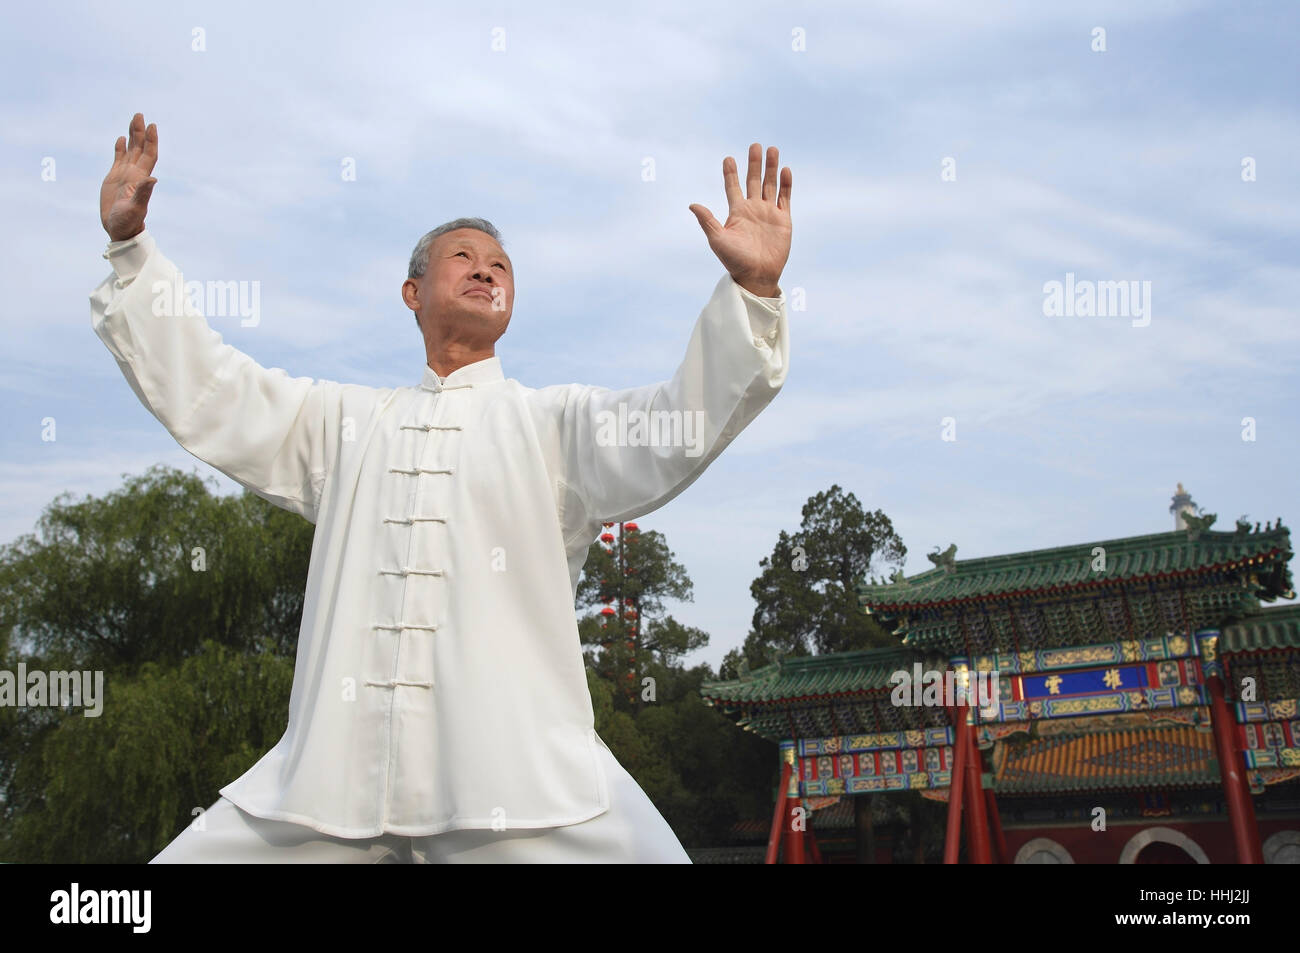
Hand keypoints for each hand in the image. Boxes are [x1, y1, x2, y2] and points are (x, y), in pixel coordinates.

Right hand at [100, 113, 158, 241]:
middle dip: (140, 132)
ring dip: (132, 136)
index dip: (151, 141)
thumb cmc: (128, 222)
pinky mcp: (114, 178)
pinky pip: (118, 159)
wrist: (120, 230)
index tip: (152, 125)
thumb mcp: (135, 208)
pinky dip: (120, 148)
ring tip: (133, 120)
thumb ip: (143, 194)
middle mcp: (134, 174)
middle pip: (139, 148)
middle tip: (139, 114)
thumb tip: (153, 179)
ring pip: (130, 151)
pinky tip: (120, 139)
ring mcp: (125, 175)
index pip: (148, 155)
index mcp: (140, 179)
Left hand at [689, 143, 791, 296]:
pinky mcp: (783, 220)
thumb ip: (707, 221)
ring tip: (772, 149)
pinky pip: (785, 198)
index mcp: (737, 212)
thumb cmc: (735, 261)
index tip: (728, 159)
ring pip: (770, 185)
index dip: (730, 173)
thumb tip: (692, 204)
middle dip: (754, 163)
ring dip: (771, 168)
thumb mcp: (718, 240)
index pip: (732, 187)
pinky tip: (785, 170)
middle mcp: (753, 209)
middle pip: (753, 180)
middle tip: (755, 145)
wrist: (757, 276)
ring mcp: (769, 213)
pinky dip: (786, 184)